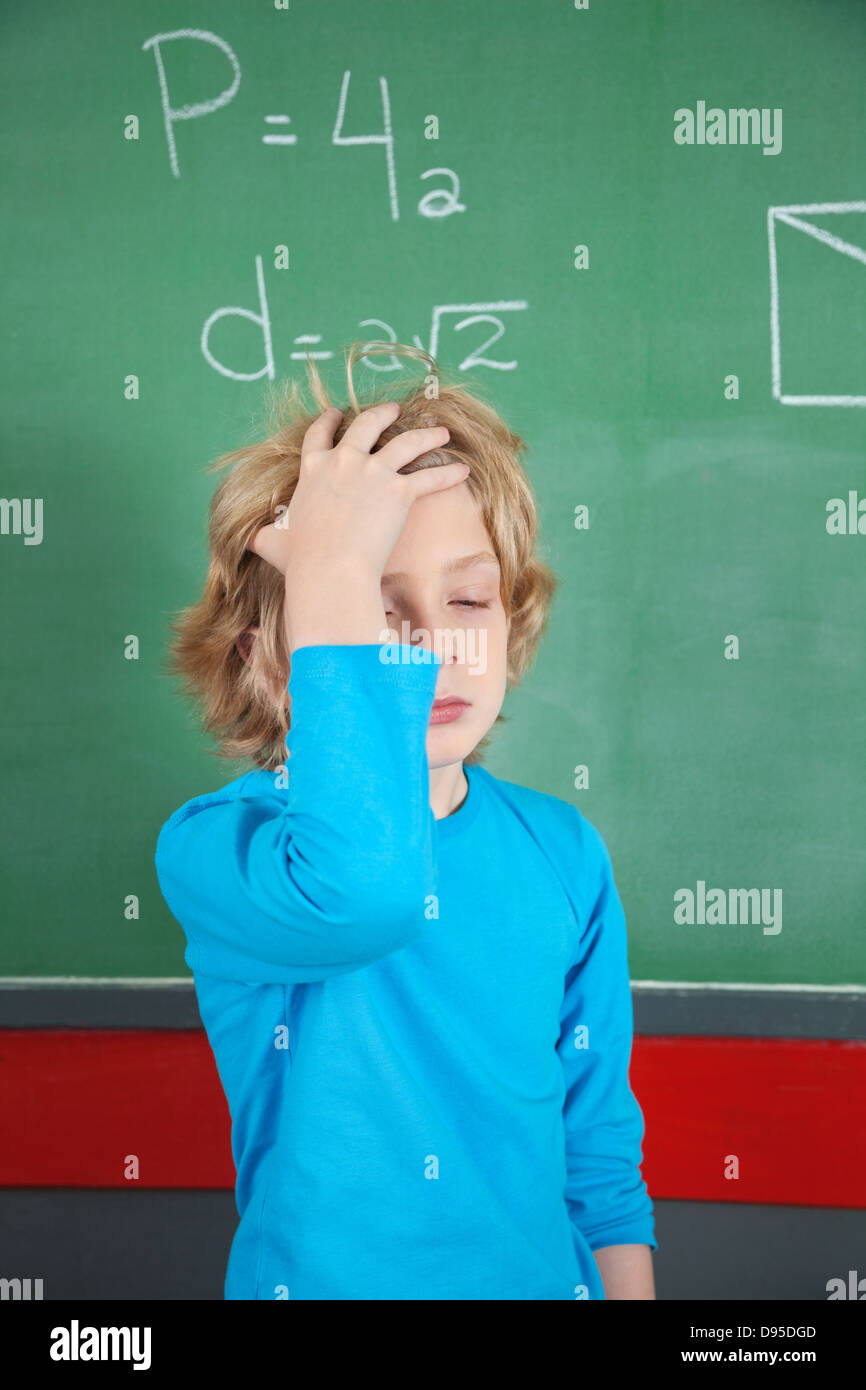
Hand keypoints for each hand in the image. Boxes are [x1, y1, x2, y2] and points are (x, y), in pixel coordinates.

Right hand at [248, 402, 468, 579]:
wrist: (329, 570)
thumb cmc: (300, 560)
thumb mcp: (270, 541)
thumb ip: (261, 534)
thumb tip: (245, 538)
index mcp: (313, 470)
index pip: (319, 436)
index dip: (329, 422)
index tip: (336, 414)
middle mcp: (344, 462)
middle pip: (367, 425)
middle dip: (382, 414)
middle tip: (393, 409)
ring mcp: (373, 473)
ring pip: (406, 443)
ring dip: (426, 435)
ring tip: (440, 432)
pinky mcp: (399, 492)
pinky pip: (430, 477)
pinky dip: (449, 474)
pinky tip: (464, 471)